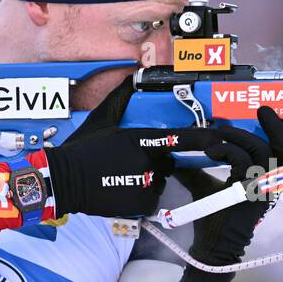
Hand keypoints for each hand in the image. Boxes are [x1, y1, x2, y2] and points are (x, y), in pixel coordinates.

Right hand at [44, 76, 219, 217]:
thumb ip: (121, 98)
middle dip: (156, 161)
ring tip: (122, 176)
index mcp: (141, 140)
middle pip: (168, 162)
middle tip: (130, 162)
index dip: (203, 139)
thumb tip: (131, 78)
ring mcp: (146, 184)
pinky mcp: (141, 203)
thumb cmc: (82, 149)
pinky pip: (152, 200)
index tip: (218, 139)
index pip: (180, 138)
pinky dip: (141, 197)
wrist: (64, 181)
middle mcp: (148, 162)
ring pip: (160, 181)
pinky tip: (122, 189)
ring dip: (148, 179)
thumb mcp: (102, 119)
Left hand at [176, 105, 282, 281]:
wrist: (213, 246)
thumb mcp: (205, 187)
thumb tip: (177, 157)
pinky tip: (210, 151)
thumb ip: (196, 171)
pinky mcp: (250, 191)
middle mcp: (269, 183)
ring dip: (241, 136)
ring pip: (263, 150)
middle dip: (275, 126)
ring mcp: (262, 188)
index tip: (264, 115)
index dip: (278, 132)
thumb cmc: (214, 218)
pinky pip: (241, 160)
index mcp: (265, 180)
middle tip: (261, 110)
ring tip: (221, 131)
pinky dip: (225, 150)